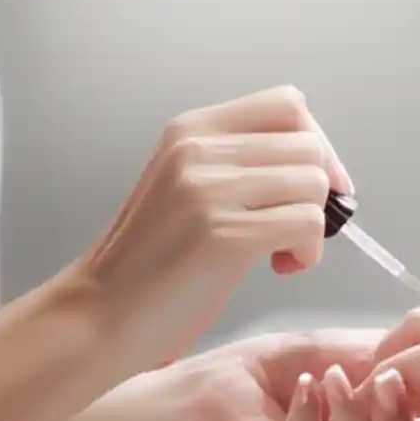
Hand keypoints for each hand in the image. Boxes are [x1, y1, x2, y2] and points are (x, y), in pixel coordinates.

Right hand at [72, 86, 352, 363]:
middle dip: (321, 191)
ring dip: (314, 226)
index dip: (316, 145)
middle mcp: (198, 149)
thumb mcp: (186, 186)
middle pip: (309, 145)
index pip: (288, 104)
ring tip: (280, 253)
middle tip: (294, 228)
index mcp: (191, 131)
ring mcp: (208, 189)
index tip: (315, 185)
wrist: (99, 315)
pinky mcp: (223, 234)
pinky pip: (307, 223)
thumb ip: (238, 163)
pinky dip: (308, 251)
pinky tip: (279, 266)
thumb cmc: (151, 264)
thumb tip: (320, 166)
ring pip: (315, 183)